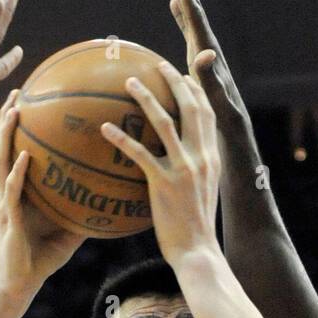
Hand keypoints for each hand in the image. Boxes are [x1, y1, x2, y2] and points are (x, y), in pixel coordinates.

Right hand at [0, 93, 85, 294]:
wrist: (19, 284)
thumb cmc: (41, 258)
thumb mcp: (69, 231)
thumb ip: (83, 211)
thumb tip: (111, 200)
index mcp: (21, 190)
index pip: (20, 149)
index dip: (23, 126)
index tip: (34, 99)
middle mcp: (9, 190)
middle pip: (7, 145)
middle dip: (10, 117)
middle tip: (20, 90)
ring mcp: (6, 203)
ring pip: (3, 160)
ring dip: (8, 134)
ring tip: (15, 110)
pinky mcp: (7, 218)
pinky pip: (12, 191)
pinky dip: (18, 172)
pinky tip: (25, 156)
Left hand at [99, 61, 220, 267]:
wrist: (197, 252)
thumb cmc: (195, 230)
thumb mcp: (203, 195)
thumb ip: (195, 174)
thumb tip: (179, 165)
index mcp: (211, 158)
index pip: (207, 114)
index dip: (196, 91)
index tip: (183, 76)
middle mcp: (201, 157)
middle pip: (190, 107)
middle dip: (173, 81)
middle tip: (156, 65)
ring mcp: (183, 169)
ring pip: (164, 121)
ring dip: (146, 97)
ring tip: (129, 81)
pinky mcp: (164, 183)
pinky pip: (139, 154)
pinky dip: (122, 138)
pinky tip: (105, 129)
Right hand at [166, 0, 247, 129]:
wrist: (235, 130)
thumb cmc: (224, 120)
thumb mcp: (217, 101)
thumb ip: (211, 79)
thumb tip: (205, 53)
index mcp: (210, 57)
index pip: (197, 22)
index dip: (187, 0)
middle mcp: (208, 50)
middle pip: (194, 13)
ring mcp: (204, 54)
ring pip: (191, 19)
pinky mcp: (200, 61)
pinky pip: (188, 32)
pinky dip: (180, 17)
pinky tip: (174, 7)